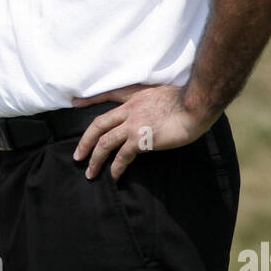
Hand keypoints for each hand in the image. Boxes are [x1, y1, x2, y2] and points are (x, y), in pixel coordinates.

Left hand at [70, 83, 215, 180]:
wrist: (195, 105)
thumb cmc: (186, 100)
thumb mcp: (162, 94)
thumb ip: (150, 103)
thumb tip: (150, 114)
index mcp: (135, 97)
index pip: (108, 95)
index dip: (90, 100)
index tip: (75, 103)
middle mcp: (129, 109)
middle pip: (99, 124)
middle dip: (85, 141)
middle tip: (77, 156)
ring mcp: (133, 124)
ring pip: (105, 142)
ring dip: (95, 159)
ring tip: (90, 173)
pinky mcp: (141, 139)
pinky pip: (123, 156)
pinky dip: (116, 168)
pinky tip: (113, 177)